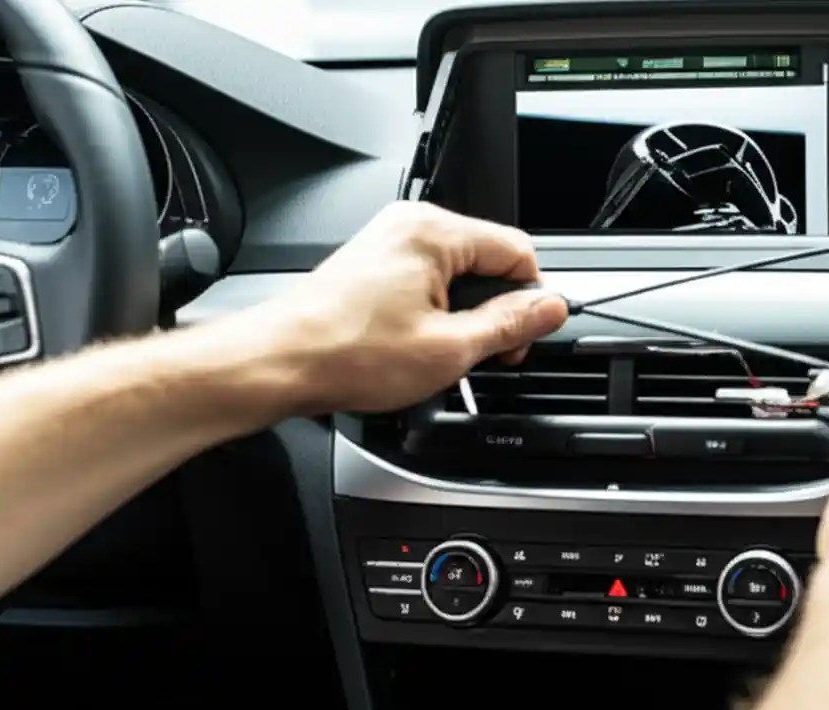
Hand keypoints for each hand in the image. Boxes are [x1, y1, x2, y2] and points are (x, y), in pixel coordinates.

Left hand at [258, 201, 568, 413]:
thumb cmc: (346, 353)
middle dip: (496, 309)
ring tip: (442, 354)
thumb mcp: (449, 349)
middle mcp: (411, 226)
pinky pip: (428, 279)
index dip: (530, 300)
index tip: (522, 339)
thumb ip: (510, 324)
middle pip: (489, 259)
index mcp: (434, 232)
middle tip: (484, 354)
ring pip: (459, 273)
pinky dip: (436, 311)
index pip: (517, 251)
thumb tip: (550, 307)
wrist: (278, 363)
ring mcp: (389, 242)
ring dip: (464, 314)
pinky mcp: (374, 263)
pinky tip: (419, 344)